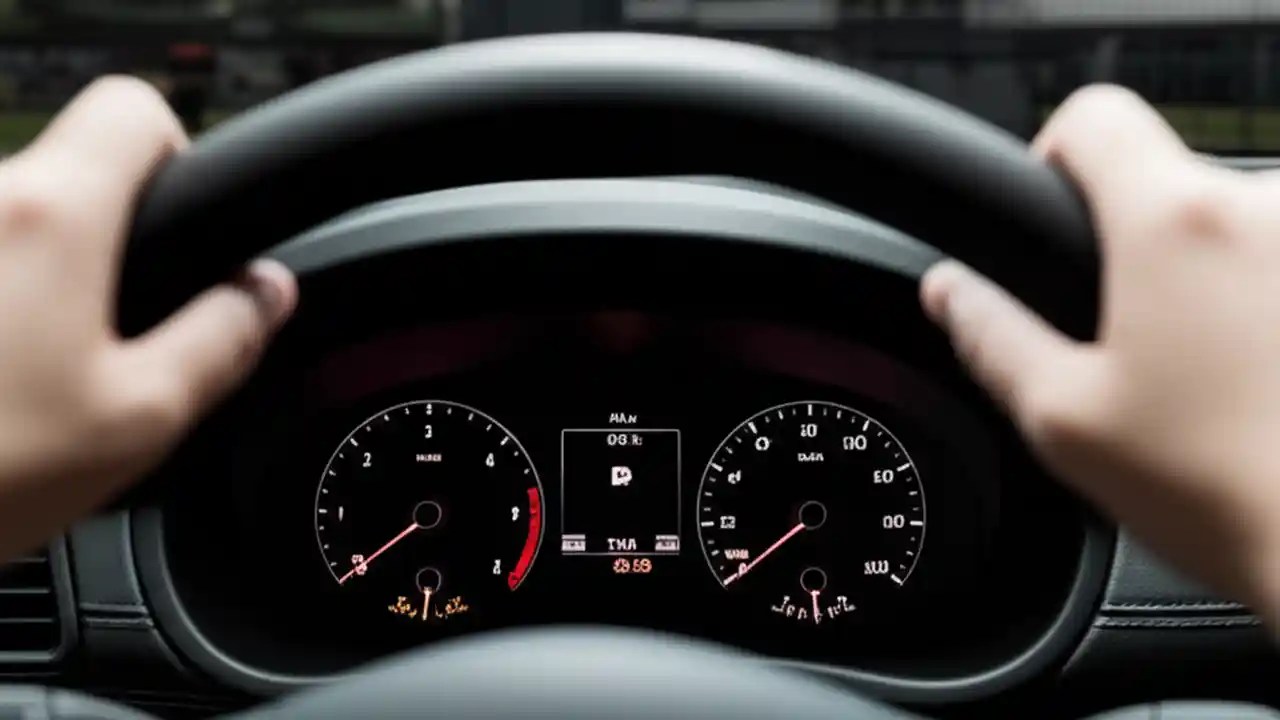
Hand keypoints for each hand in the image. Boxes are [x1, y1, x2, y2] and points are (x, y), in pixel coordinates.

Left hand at [0, 77, 296, 559]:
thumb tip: (267, 291)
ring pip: (6, 221)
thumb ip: (222, 339)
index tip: (174, 227)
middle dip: (98, 240)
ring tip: (19, 376)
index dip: (174, 157)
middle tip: (100, 338)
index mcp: (51, 217)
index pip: (133, 109)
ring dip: (28, 275)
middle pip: (63, 171)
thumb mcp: (138, 419)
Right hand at [921, 85, 1279, 626]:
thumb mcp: (1065, 418)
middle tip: (1133, 341)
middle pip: (1168, 177)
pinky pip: (1279, 258)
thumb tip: (946, 290)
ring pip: (1237, 222)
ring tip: (1214, 373)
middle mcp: (1266, 207)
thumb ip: (990, 335)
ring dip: (1213, 273)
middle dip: (1139, 244)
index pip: (1093, 117)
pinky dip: (1263, 296)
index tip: (1058, 225)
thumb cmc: (1219, 491)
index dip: (1054, 160)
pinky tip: (1264, 373)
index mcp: (1173, 224)